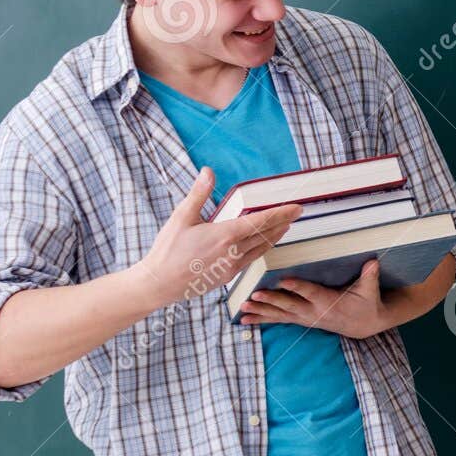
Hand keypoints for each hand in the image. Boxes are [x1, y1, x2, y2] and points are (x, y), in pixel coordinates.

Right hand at [131, 166, 301, 310]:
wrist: (158, 284)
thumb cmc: (167, 250)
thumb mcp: (181, 217)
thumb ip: (198, 193)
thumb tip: (208, 171)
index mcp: (225, 236)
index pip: (261, 222)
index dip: (281, 213)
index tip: (297, 207)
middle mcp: (233, 253)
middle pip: (266, 235)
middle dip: (283, 223)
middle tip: (297, 213)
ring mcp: (232, 267)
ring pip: (261, 250)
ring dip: (274, 237)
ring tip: (284, 228)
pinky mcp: (227, 277)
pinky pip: (250, 260)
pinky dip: (260, 250)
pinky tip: (260, 246)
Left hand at [237, 258, 399, 338]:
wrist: (364, 324)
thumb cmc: (367, 303)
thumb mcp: (370, 290)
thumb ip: (369, 276)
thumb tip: (373, 262)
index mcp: (329, 303)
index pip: (311, 293)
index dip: (298, 288)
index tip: (283, 281)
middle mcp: (314, 313)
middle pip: (290, 306)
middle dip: (271, 301)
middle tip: (254, 296)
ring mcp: (306, 318)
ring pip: (280, 316)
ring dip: (261, 313)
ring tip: (243, 310)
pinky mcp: (301, 320)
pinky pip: (279, 320)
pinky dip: (262, 319)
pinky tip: (245, 320)